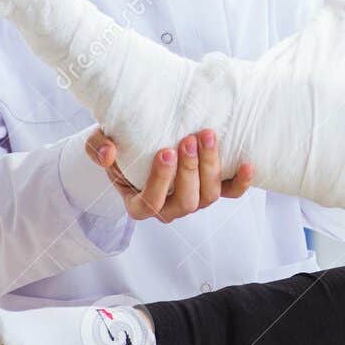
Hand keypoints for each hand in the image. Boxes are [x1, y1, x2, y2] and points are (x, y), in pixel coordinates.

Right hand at [86, 126, 254, 222]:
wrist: (140, 143)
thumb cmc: (119, 148)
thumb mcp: (98, 144)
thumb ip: (97, 148)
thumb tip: (107, 153)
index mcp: (140, 205)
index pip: (151, 203)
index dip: (161, 180)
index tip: (164, 151)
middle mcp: (169, 209)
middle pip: (185, 201)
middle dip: (190, 170)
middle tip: (189, 139)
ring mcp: (194, 200)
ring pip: (208, 197)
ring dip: (211, 166)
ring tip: (207, 136)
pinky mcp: (214, 189)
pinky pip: (231, 193)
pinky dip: (241, 182)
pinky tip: (247, 164)